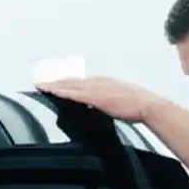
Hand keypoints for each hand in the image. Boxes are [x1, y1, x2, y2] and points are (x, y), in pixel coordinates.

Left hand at [35, 76, 168, 122]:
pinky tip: (52, 92)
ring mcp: (96, 88)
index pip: (80, 81)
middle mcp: (98, 81)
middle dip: (56, 82)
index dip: (66, 83)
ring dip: (55, 85)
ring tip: (41, 86)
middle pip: (72, 81)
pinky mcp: (96, 96)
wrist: (147, 105)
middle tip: (41, 83)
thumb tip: (99, 107)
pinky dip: (62, 91)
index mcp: (104, 82)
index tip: (55, 84)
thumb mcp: (118, 100)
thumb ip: (106, 102)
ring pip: (70, 85)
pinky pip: (74, 93)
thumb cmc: (136, 106)